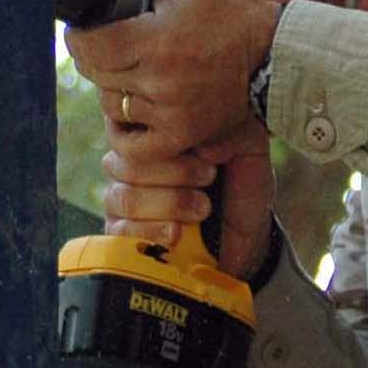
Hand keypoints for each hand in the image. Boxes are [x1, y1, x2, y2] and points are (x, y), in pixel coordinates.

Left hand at [65, 0, 278, 163]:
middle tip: (112, 44)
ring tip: (134, 70)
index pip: (89, 46)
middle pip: (95, 74)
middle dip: (96, 55)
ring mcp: (170, 114)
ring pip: (110, 105)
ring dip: (113, 87)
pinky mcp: (180, 136)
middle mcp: (161, 81)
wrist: (271, 56)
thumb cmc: (226, 7)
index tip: (86, 27)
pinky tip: (136, 107)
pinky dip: (124, 129)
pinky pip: (130, 145)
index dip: (79, 34)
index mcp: (157, 39)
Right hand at [103, 117, 274, 280]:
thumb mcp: (244, 148)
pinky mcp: (123, 235)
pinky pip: (121, 232)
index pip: (134, 131)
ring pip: (124, 198)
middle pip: (126, 165)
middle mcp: (127, 164)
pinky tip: (177, 232)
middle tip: (209, 180)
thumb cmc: (239, 185)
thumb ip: (226, 134)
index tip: (210, 163)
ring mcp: (121, 199)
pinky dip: (152, 231)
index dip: (171, 148)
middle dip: (174, 174)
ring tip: (203, 208)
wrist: (246, 234)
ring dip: (169, 203)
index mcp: (149, 137)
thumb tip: (202, 146)